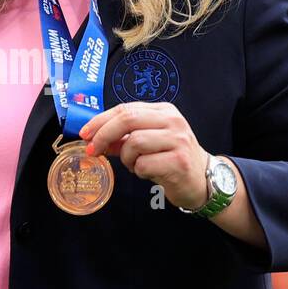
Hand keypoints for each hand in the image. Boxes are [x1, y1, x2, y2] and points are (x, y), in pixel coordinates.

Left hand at [79, 102, 210, 210]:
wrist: (202, 180)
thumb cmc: (172, 159)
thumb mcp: (149, 142)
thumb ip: (124, 138)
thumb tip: (94, 138)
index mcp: (164, 111)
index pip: (125, 108)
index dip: (101, 121)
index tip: (85, 134)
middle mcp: (173, 121)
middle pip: (127, 119)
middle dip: (104, 135)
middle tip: (93, 150)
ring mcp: (178, 140)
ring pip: (134, 143)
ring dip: (126, 158)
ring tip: (134, 165)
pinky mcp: (178, 162)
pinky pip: (143, 164)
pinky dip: (138, 171)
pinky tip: (148, 172)